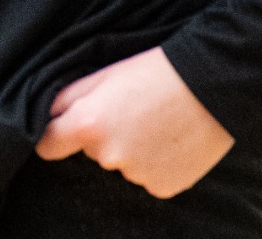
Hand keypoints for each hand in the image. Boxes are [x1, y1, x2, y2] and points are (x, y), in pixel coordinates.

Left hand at [35, 47, 233, 198]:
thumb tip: (49, 115)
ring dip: (131, 148)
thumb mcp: (104, 74)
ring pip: (120, 162)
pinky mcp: (162, 188)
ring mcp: (136, 176)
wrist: (213, 87)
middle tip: (131, 110)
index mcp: (88, 125)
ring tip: (156, 121)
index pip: (48, 146)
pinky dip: (154, 162)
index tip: (58, 131)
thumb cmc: (156, 72)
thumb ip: (69, 97)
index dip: (53, 136)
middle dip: (103, 134)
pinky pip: (146, 175)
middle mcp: (108, 157)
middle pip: (91, 151)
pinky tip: (171, 138)